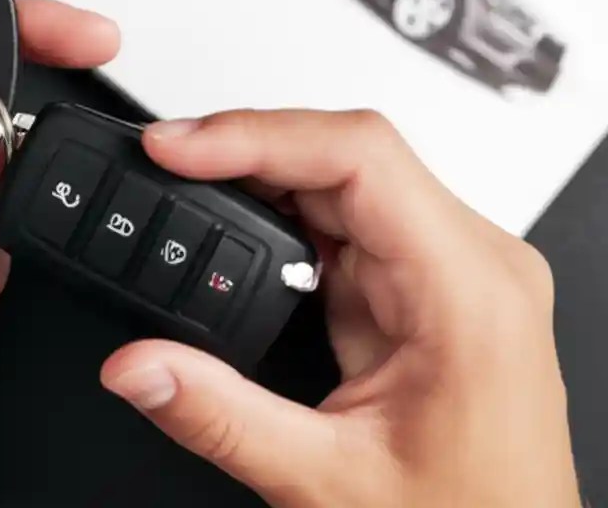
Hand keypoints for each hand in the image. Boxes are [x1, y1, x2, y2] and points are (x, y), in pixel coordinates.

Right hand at [100, 110, 578, 506]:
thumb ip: (219, 416)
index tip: (178, 147)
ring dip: (257, 179)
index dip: (257, 135)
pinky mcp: (421, 289)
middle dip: (243, 152)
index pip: (360, 157)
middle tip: (160, 164)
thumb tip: (136, 364)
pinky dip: (276, 218)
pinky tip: (228, 228)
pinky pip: (343, 221)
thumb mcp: (329, 480)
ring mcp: (448, 272)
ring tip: (179, 189)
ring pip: (341, 181)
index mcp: (469, 290)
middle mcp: (471, 264)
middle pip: (346, 157)